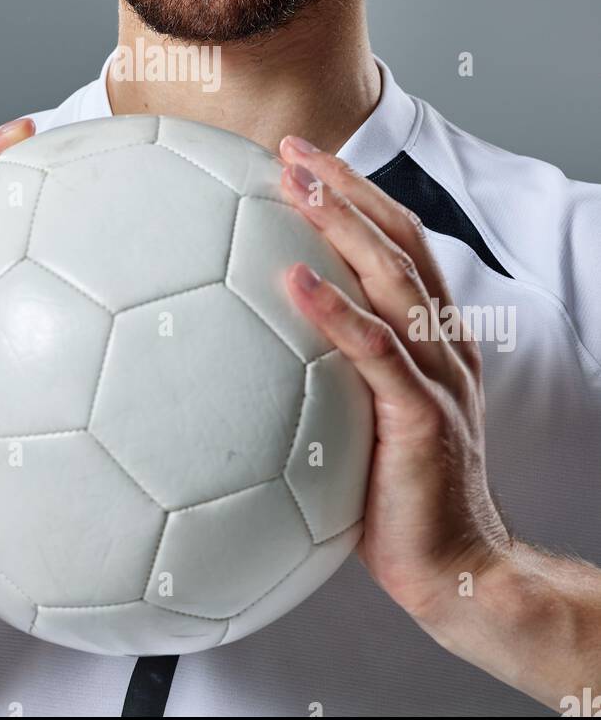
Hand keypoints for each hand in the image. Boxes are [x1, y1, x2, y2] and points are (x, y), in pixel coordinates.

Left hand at [278, 135, 511, 628]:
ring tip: (293, 185)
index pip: (398, 244)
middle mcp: (442, 344)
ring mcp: (438, 375)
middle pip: (397, 242)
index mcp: (433, 338)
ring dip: (341, 225)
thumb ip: (336, 372)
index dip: (355, 195)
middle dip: (345, 188)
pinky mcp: (423, 417)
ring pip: (392, 280)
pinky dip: (335, 311)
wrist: (458, 570)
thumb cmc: (400, 497)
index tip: (303, 159)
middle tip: (291, 148)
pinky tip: (294, 280)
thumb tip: (261, 343)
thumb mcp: (367, 418)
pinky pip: (377, 354)